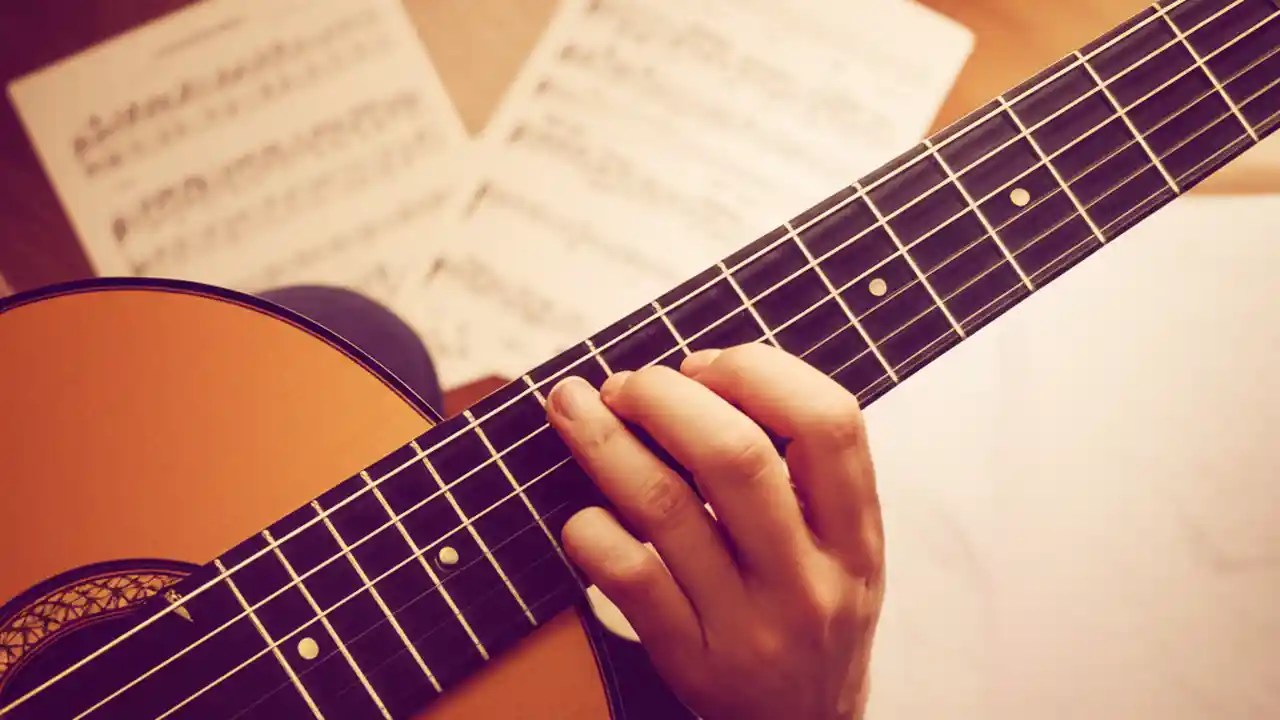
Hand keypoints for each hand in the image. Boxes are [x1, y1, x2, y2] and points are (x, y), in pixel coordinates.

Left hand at [546, 343, 884, 719]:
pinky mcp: (692, 662)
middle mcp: (811, 579)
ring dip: (604, 443)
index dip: (757, 372)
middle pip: (737, 456)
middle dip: (664, 398)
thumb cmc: (810, 614)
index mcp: (856, 534)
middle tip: (625, 386)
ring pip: (665, 508)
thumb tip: (693, 379)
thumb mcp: (840, 547)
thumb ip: (796, 471)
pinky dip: (593, 531)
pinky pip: (628, 578)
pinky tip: (585, 513)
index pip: (829, 423)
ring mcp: (751, 626)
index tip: (702, 365)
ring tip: (572, 410)